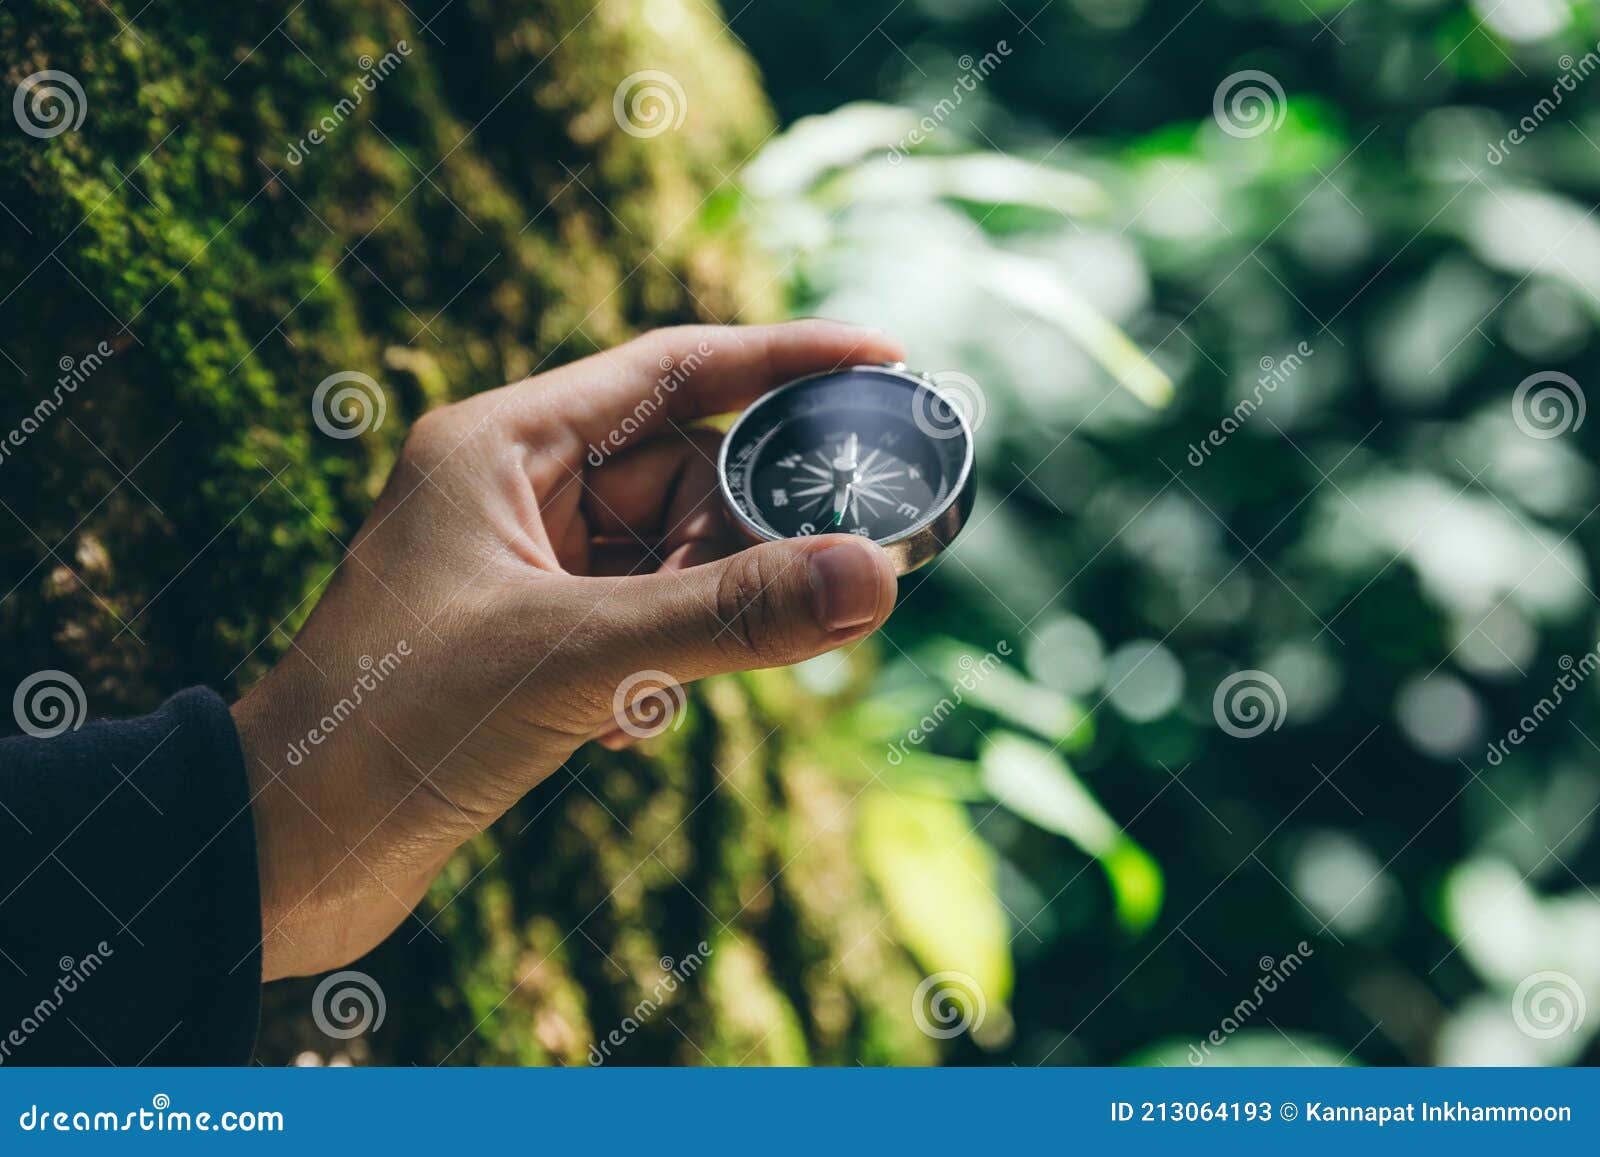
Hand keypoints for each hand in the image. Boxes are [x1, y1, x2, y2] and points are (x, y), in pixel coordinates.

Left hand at [230, 322, 904, 979]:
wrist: (292, 847)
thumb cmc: (395, 724)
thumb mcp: (575, 657)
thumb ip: (729, 615)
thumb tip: (874, 578)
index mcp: (504, 444)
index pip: (674, 368)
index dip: (783, 358)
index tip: (884, 358)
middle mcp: (516, 490)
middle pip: (686, 477)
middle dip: (745, 540)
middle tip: (807, 588)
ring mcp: (527, 567)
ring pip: (672, 559)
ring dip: (702, 621)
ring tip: (668, 686)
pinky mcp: (534, 638)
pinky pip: (645, 621)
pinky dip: (665, 664)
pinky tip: (623, 725)